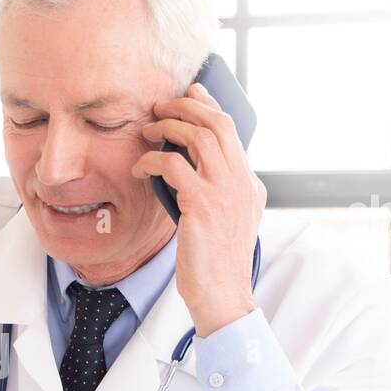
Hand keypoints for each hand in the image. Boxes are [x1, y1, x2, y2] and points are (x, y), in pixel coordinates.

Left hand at [131, 82, 266, 336]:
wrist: (223, 297)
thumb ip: (215, 194)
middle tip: (159, 106)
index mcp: (251, 185)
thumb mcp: (222, 223)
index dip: (209, 106)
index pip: (231, 131)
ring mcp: (226, 193)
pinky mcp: (203, 206)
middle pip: (217, 124)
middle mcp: (243, 183)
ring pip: (199, 137)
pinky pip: (174, 166)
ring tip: (147, 131)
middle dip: (186, 107)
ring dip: (168, 127)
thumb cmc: (215, 265)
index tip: (189, 93)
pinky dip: (152, 161)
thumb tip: (186, 171)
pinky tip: (139, 169)